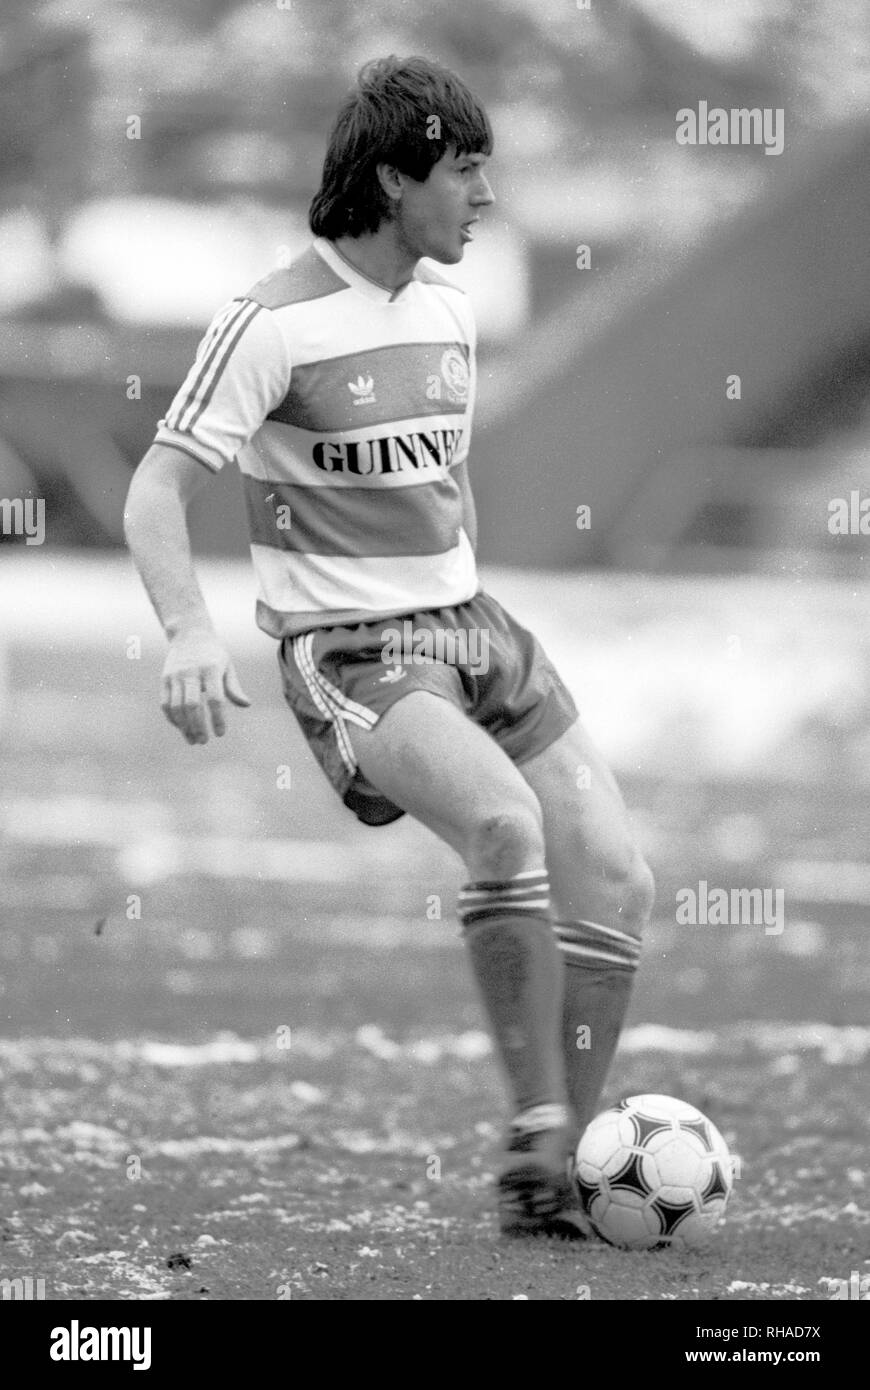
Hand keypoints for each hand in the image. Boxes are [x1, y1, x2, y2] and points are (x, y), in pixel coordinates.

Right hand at [160, 628, 250, 743]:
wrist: (189, 633)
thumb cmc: (213, 653)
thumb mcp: (227, 666)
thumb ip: (233, 687)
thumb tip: (246, 705)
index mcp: (210, 669)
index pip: (215, 699)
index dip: (218, 718)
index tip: (220, 733)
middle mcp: (191, 672)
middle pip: (192, 705)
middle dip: (198, 726)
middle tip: (204, 741)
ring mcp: (175, 675)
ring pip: (176, 706)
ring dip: (184, 727)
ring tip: (192, 740)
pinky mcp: (164, 679)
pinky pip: (165, 703)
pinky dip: (173, 718)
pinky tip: (181, 728)